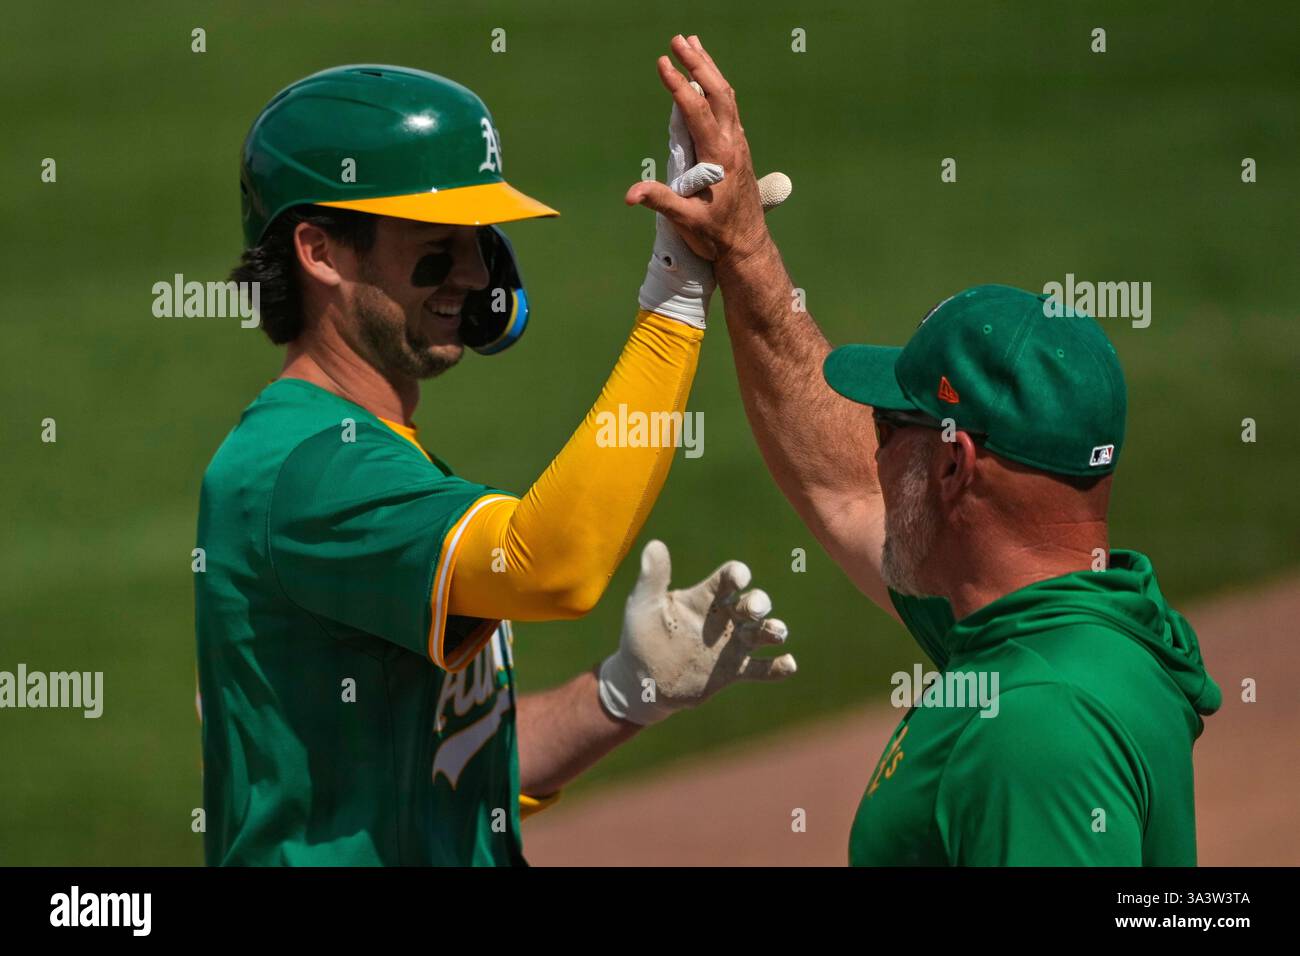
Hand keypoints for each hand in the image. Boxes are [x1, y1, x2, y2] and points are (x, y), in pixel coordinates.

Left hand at [598, 540, 796, 724]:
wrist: (642, 680)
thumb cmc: (641, 636)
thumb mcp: (643, 607)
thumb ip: (653, 579)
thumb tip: (654, 545)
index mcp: (705, 598)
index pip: (726, 579)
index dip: (736, 575)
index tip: (738, 577)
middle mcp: (725, 617)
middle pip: (751, 602)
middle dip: (758, 602)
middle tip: (754, 608)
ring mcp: (732, 644)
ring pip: (762, 633)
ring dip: (774, 629)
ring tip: (778, 632)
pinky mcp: (734, 670)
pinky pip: (761, 668)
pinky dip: (777, 667)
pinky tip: (790, 664)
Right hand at [626, 35, 778, 269]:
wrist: (748, 246)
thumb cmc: (717, 235)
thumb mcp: (688, 221)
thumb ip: (661, 202)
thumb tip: (630, 194)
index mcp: (720, 157)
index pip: (697, 111)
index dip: (679, 86)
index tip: (662, 64)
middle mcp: (733, 144)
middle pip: (718, 91)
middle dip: (697, 63)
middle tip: (677, 40)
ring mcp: (738, 144)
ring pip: (726, 95)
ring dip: (709, 68)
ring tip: (692, 43)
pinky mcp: (738, 148)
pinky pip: (728, 107)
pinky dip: (716, 85)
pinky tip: (707, 78)